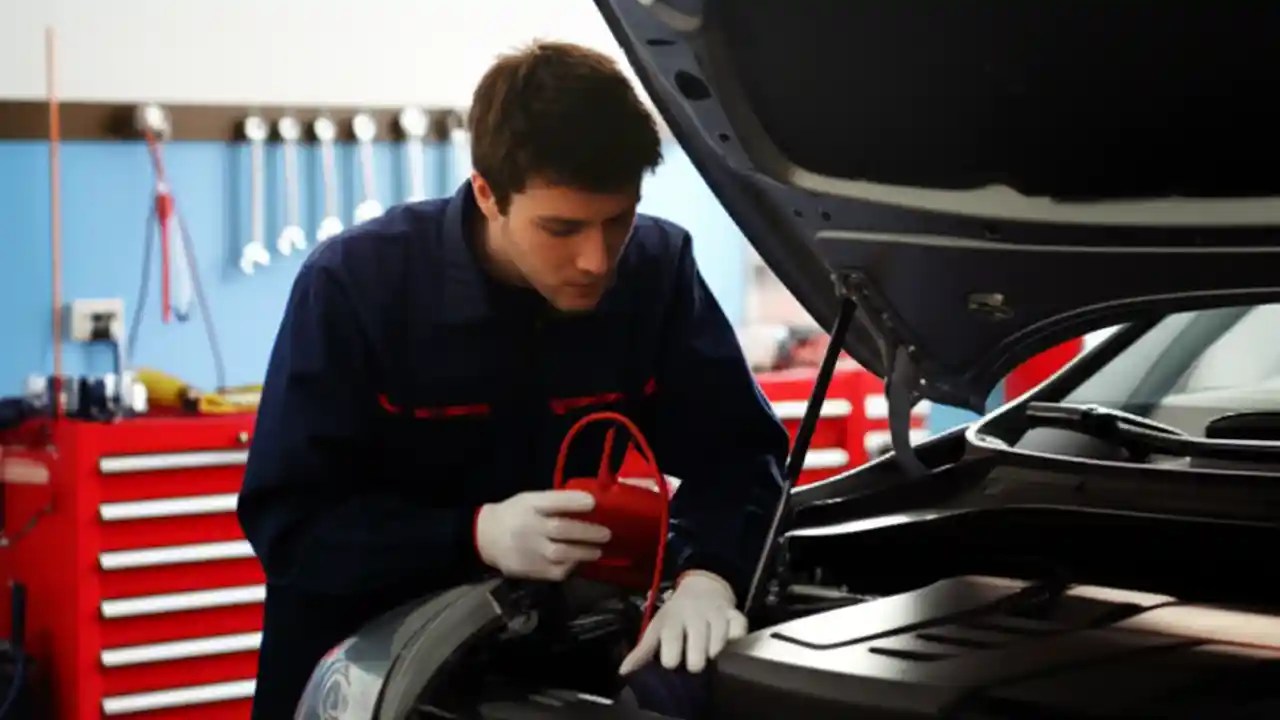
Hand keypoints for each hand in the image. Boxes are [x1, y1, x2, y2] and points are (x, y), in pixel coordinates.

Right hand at [474, 489, 611, 580]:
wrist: (485, 537)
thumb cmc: (515, 514)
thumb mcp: (530, 500)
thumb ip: (554, 501)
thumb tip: (589, 505)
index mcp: (529, 505)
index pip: (553, 501)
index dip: (573, 501)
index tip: (593, 502)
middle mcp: (529, 526)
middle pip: (560, 529)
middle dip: (586, 532)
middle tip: (606, 534)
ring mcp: (529, 550)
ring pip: (560, 553)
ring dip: (583, 552)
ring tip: (598, 551)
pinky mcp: (529, 569)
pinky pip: (555, 571)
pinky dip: (570, 567)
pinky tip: (577, 562)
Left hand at [618, 570, 746, 674]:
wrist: (702, 585)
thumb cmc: (676, 613)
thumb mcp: (657, 627)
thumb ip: (643, 651)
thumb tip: (623, 672)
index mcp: (672, 619)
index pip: (671, 641)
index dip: (671, 657)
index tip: (671, 663)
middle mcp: (694, 615)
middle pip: (697, 646)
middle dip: (695, 660)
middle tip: (693, 662)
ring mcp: (715, 613)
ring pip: (718, 639)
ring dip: (714, 650)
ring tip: (709, 653)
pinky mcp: (734, 613)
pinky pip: (739, 628)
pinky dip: (735, 636)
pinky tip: (729, 639)